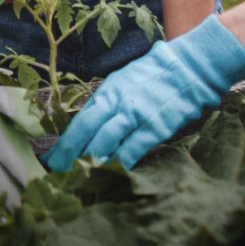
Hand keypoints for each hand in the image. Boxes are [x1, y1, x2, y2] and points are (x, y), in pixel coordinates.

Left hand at [46, 14, 244, 170]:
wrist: (192, 66)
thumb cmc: (159, 74)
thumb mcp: (127, 80)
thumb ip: (110, 102)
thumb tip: (91, 125)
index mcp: (109, 91)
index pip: (79, 121)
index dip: (64, 144)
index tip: (52, 161)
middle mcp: (118, 102)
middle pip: (86, 134)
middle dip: (70, 158)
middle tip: (61, 176)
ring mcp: (137, 115)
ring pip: (105, 144)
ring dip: (92, 164)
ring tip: (83, 179)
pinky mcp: (156, 127)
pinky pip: (132, 150)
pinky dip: (121, 164)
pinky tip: (115, 173)